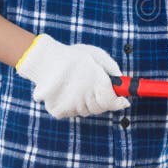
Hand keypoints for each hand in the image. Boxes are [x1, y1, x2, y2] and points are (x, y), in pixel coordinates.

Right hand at [15, 34, 129, 118]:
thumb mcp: (97, 55)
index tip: (122, 100)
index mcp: (98, 83)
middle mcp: (86, 97)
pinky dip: (72, 105)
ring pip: (85, 111)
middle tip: (96, 89)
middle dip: (102, 100)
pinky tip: (68, 91)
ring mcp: (72, 106)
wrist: (44, 59)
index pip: (112, 102)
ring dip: (86, 102)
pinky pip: (71, 112)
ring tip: (78, 86)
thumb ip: (111, 68)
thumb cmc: (73, 55)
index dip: (118, 102)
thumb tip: (121, 81)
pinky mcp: (59, 111)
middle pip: (100, 108)